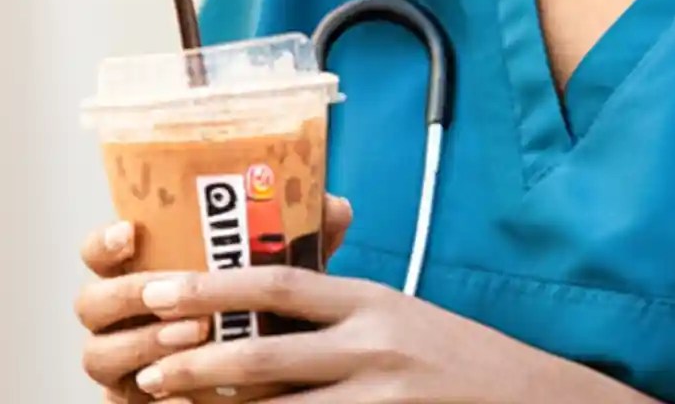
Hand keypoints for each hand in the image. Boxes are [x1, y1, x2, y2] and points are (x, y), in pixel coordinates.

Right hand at [76, 195, 353, 403]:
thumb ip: (300, 235)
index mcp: (143, 269)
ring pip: (100, 355)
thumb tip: (336, 207)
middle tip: (176, 296)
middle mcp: (121, 314)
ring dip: (143, 344)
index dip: (104, 242)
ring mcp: (122, 361)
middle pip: (91, 303)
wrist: (276, 364)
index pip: (100, 251)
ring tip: (196, 335)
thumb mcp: (281, 269)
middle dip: (128, 296)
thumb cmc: (267, 307)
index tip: (131, 232)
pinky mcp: (134, 400)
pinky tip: (183, 393)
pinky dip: (150, 399)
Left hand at [131, 268, 658, 402]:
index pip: (281, 283)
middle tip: (145, 365)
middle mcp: (374, 341)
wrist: (529, 395)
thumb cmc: (456, 356)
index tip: (161, 285)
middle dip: (197, 359)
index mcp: (372, 298)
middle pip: (266, 351)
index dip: (215, 284)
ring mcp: (381, 392)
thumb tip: (265, 310)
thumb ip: (341, 311)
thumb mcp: (399, 315)